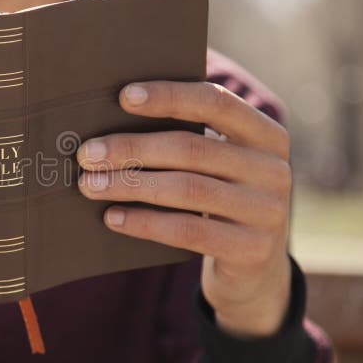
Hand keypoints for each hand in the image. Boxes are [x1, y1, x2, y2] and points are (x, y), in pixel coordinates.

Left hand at [76, 81, 291, 337]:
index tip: (123, 96)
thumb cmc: (217, 198)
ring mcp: (269, 211)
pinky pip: (188, 231)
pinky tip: (112, 217)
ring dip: (130, 185)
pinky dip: (144, 223)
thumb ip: (185, 138)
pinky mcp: (253, 250)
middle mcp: (274, 169)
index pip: (216, 102)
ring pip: (187, 190)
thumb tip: (110, 121)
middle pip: (192, 148)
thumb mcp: (215, 165)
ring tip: (90, 185)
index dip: (169, 96)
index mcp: (266, 134)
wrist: (253, 266)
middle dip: (133, 148)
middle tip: (87, 153)